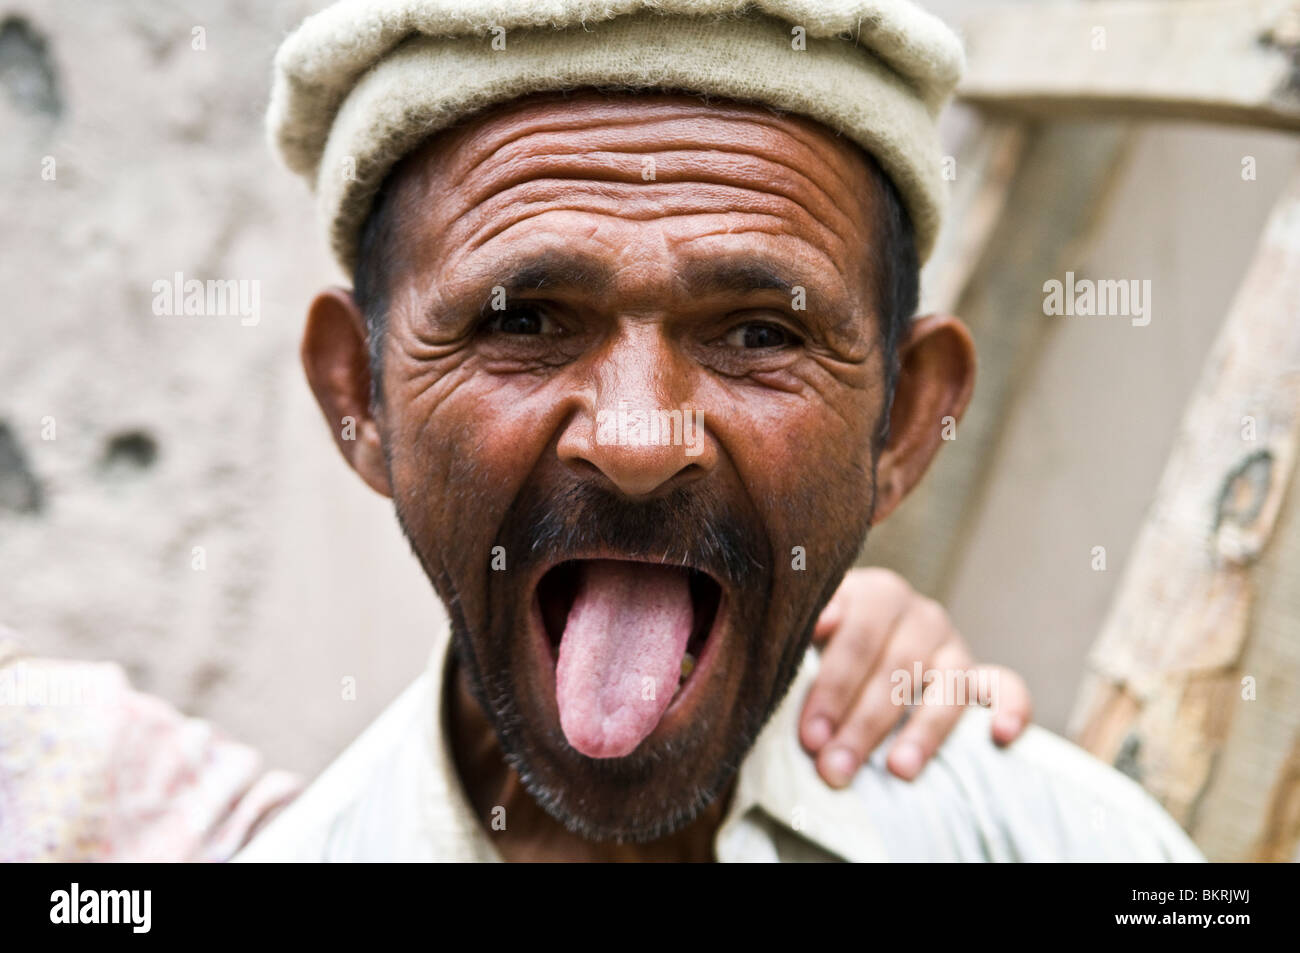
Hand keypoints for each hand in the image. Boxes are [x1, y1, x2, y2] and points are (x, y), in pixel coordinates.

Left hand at [799, 568, 1031, 786]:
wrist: (859, 647)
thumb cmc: (823, 647)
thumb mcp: (807, 632)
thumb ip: (807, 629)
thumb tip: (820, 623)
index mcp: (876, 595)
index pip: (857, 638)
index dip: (833, 688)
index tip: (811, 736)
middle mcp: (920, 615)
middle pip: (897, 670)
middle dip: (862, 725)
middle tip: (835, 767)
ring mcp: (953, 645)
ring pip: (946, 686)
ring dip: (923, 732)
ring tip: (899, 771)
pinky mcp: (980, 676)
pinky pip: (1006, 687)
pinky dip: (1011, 708)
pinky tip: (1001, 735)